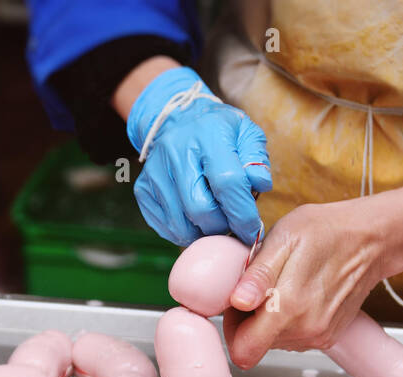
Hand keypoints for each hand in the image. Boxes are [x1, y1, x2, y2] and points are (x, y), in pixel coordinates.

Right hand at [125, 66, 270, 246]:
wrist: (176, 119)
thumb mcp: (245, 133)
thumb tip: (259, 185)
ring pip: (181, 224)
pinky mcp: (143, 189)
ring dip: (203, 233)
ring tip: (215, 223)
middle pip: (200, 209)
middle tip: (232, 226)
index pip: (227, 183)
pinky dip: (184, 232)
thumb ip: (257, 159)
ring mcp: (155, 172)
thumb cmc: (218, 131)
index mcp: (208, 136)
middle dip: (222, 226)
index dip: (242, 213)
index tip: (253, 230)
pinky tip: (195, 221)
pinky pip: (165, 227)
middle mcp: (176, 152)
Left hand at [224, 170, 402, 367]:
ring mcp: (319, 337)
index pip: (243, 350)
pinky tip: (299, 294)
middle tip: (262, 285)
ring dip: (269, 319)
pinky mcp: (327, 338)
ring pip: (273, 342)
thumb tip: (237, 301)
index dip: (232, 329)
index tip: (238, 305)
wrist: (372, 239)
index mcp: (289, 309)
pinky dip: (288, 321)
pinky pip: (292, 339)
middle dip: (250, 319)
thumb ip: (258, 274)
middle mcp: (305, 331)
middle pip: (256, 345)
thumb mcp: (284, 238)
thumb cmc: (325, 231)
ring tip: (284, 285)